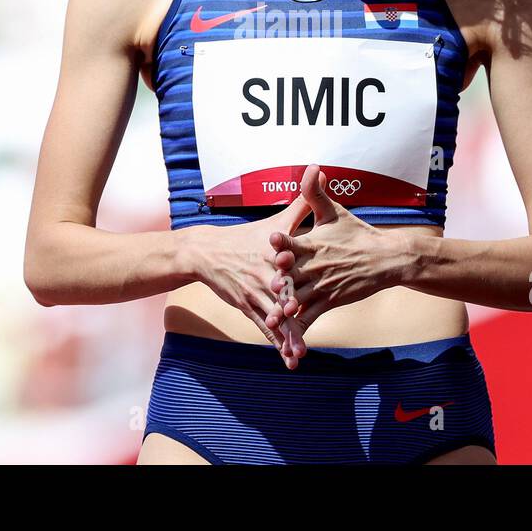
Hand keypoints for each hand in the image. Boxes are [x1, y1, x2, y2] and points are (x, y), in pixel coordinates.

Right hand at [191, 194, 311, 368]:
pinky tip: (291, 359)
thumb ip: (302, 202)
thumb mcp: (275, 220)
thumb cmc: (247, 236)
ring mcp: (254, 294)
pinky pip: (266, 329)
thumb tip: (320, 171)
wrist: (207, 252)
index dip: (306, 275)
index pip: (293, 265)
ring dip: (288, 336)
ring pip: (275, 317)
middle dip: (297, 312)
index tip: (324, 283)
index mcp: (274, 253)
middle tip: (313, 324)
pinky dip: (278, 344)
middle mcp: (264, 275)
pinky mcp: (248, 307)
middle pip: (284, 295)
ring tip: (303, 352)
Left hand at [266, 164, 399, 343]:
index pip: (295, 241)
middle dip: (282, 280)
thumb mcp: (335, 211)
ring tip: (274, 317)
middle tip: (269, 285)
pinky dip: (299, 329)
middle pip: (294, 274)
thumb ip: (316, 193)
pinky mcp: (329, 302)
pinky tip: (287, 339)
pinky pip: (311, 318)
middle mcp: (315, 266)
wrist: (385, 259)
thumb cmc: (356, 233)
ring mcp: (322, 286)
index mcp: (313, 243)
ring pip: (301, 299)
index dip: (283, 241)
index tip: (273, 238)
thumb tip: (311, 167)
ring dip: (288, 309)